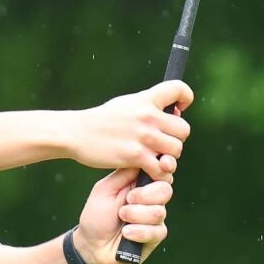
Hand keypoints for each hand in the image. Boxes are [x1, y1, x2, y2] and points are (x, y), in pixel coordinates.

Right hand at [65, 79, 192, 174]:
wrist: (77, 133)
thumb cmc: (103, 121)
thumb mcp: (126, 104)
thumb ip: (149, 107)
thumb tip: (175, 114)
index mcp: (145, 99)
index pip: (179, 89)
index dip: (185, 98)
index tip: (179, 109)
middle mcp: (147, 115)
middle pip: (184, 129)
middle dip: (175, 139)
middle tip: (162, 144)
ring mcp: (143, 136)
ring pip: (176, 151)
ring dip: (168, 158)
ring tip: (154, 158)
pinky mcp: (136, 156)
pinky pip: (162, 169)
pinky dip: (159, 174)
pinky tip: (149, 171)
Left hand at [72, 170, 174, 263]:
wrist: (92, 246)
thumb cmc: (96, 215)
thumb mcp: (105, 189)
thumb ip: (124, 174)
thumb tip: (142, 156)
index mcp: (138, 184)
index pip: (159, 171)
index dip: (165, 166)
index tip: (164, 164)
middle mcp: (150, 199)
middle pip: (165, 190)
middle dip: (146, 195)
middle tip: (128, 199)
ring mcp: (154, 218)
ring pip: (159, 212)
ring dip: (136, 215)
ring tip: (121, 217)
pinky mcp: (155, 236)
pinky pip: (157, 231)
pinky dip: (138, 232)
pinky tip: (126, 233)